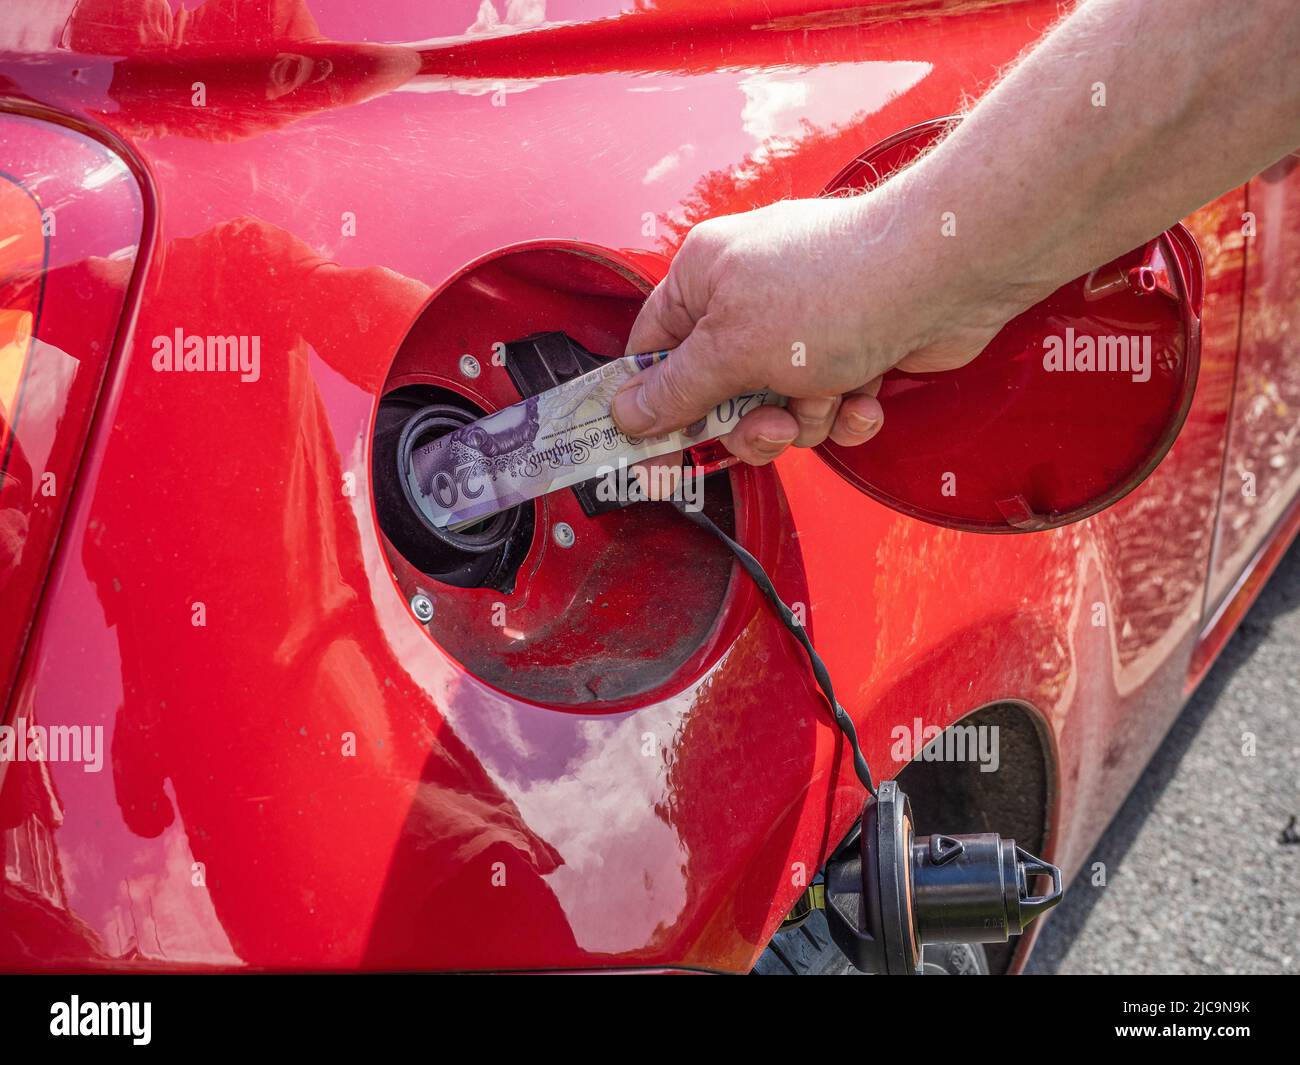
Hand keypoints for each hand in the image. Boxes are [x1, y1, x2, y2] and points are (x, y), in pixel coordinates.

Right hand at [612, 192, 1032, 464]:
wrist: (942, 275)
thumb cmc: (833, 290)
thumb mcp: (732, 349)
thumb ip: (675, 391)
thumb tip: (625, 414)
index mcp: (704, 277)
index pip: (654, 351)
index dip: (653, 406)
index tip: (657, 453)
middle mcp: (750, 298)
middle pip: (718, 394)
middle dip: (750, 422)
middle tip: (773, 421)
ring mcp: (803, 325)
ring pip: (777, 409)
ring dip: (805, 415)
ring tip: (830, 390)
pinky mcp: (852, 349)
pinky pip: (828, 405)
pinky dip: (847, 410)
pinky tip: (866, 395)